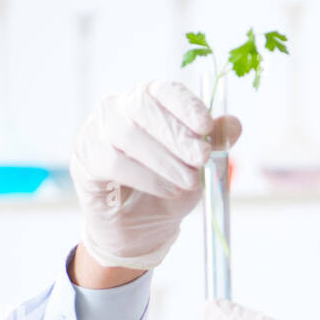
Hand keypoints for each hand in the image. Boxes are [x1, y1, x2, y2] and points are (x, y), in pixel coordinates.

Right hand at [69, 79, 241, 271]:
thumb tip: (234, 124)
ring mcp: (96, 131)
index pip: (163, 89)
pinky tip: (167, 189)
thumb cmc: (166, 189)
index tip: (206, 126)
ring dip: (164, 159)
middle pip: (142, 106)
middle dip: (177, 134)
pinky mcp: (85, 159)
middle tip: (202, 158)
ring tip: (189, 181)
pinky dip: (146, 177)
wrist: (138, 229)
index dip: (185, 104)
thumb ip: (214, 143)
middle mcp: (118, 109)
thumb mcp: (197, 167)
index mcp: (148, 101)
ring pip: (126, 133)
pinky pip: (112, 161)